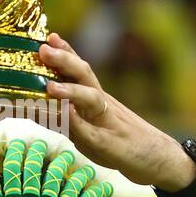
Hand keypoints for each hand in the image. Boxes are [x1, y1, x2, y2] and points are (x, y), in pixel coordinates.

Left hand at [40, 33, 195, 190]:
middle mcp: (102, 104)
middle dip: (64, 61)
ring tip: (50, 86)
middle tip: (44, 49)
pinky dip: (79, 123)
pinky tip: (67, 114)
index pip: (80, 70)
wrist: (156, 159)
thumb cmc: (119, 142)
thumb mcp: (91, 126)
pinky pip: (92, 132)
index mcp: (96, 98)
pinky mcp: (110, 144)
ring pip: (90, 99)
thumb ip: (69, 115)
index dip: (66, 52)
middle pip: (84, 76)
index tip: (50, 37)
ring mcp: (107, 122)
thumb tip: (38, 108)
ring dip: (70, 91)